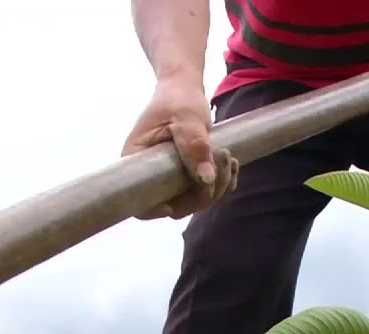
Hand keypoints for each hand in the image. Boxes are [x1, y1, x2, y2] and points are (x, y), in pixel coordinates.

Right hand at [122, 78, 239, 219]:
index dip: (159, 209)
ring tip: (228, 157)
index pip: (141, 203)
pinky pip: (207, 192)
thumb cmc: (178, 99)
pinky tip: (231, 163)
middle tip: (224, 159)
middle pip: (175, 206)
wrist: (184, 89)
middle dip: (204, 192)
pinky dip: (224, 183)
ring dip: (219, 185)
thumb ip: (195, 146)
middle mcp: (151, 176)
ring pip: (195, 201)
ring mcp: (170, 179)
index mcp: (137, 162)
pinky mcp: (188, 177)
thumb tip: (206, 179)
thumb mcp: (186, 118)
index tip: (184, 199)